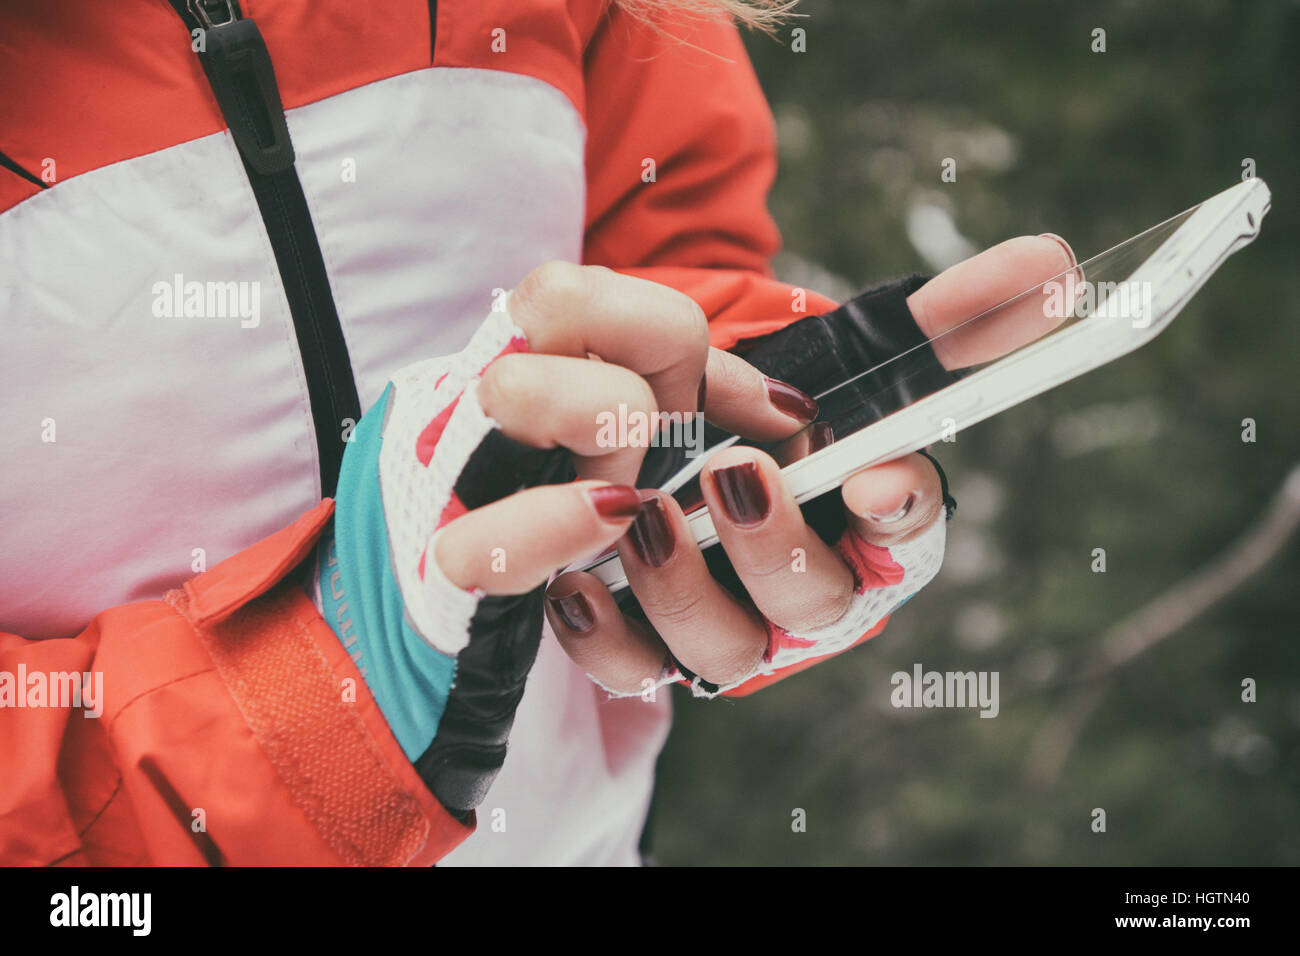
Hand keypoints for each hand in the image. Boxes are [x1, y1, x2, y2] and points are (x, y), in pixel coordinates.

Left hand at [528, 235, 1076, 693]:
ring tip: (645, 514)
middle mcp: (804, 590)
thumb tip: (1057, 267)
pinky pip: (633, 666)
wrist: (662, 436)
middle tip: (738, 476)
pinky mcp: (647, 642)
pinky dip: (604, 636)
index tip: (876, 475)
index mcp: (866, 525)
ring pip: (726, 648)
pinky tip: (574, 587)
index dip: (901, 510)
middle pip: (817, 603)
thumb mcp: (839, 344)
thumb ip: (941, 317)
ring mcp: (726, 624)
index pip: (909, 532)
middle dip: (780, 547)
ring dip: (687, 587)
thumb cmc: (765, 401)